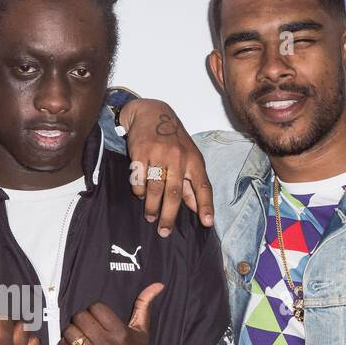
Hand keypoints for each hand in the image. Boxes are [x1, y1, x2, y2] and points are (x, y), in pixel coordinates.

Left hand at [57, 283, 162, 344]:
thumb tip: (157, 284)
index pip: (96, 307)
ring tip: (80, 338)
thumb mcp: (142, 333)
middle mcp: (106, 344)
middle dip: (81, 320)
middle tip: (87, 328)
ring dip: (71, 333)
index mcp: (120, 332)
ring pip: (69, 332)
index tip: (98, 319)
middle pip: (80, 317)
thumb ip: (144, 306)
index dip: (94, 311)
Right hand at [122, 98, 214, 234]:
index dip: (205, 205)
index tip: (206, 222)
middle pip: (174, 193)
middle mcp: (178, 157)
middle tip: (164, 231)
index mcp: (193, 160)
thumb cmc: (173, 139)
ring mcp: (158, 154)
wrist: (152, 113)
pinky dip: (139, 191)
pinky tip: (140, 195)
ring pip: (155, 188)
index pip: (202, 186)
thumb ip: (192, 182)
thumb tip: (197, 207)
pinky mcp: (140, 152)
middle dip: (169, 215)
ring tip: (150, 217)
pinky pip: (139, 180)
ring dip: (152, 207)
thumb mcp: (188, 157)